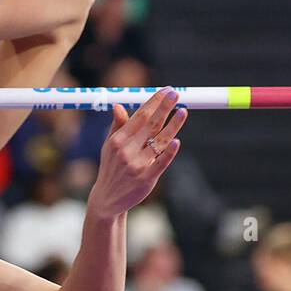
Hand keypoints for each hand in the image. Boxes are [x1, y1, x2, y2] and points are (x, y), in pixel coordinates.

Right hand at [86, 88, 186, 219]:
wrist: (107, 199)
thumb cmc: (111, 168)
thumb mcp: (109, 147)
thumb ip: (118, 126)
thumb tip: (119, 106)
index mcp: (118, 140)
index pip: (139, 116)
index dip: (154, 102)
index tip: (165, 91)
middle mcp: (127, 150)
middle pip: (150, 124)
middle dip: (164, 107)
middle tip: (176, 94)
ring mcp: (137, 165)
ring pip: (159, 141)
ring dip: (173, 125)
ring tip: (183, 112)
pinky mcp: (146, 178)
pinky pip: (161, 162)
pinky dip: (169, 152)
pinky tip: (177, 140)